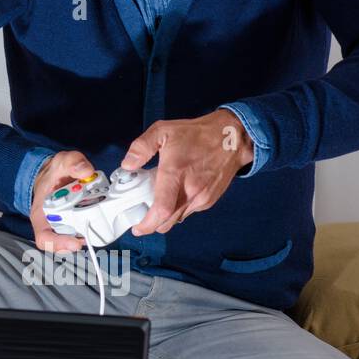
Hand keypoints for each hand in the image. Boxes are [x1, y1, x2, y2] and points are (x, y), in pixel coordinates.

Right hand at [28, 150, 98, 252]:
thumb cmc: (55, 172)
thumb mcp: (61, 161)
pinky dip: (94, 230)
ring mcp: (64, 226)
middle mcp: (51, 224)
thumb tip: (86, 172)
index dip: (58, 244)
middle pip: (62, 244)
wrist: (56, 174)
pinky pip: (84, 233)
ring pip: (74, 240)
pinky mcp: (76, 224)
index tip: (75, 242)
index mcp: (41, 213)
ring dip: (87, 236)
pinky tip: (101, 220)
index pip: (44, 238)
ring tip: (98, 226)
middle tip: (92, 233)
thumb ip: (72, 162)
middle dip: (77, 241)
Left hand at [123, 108, 253, 235]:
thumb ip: (141, 147)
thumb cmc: (196, 134)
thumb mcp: (162, 131)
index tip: (137, 227)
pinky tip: (174, 195)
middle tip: (142, 215)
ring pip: (178, 219)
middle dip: (152, 224)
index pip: (161, 209)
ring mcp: (202, 198)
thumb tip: (128, 164)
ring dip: (165, 217)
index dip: (147, 224)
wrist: (231, 138)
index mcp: (175, 174)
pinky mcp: (209, 200)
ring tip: (157, 200)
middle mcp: (190, 191)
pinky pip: (188, 212)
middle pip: (168, 222)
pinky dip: (178, 209)